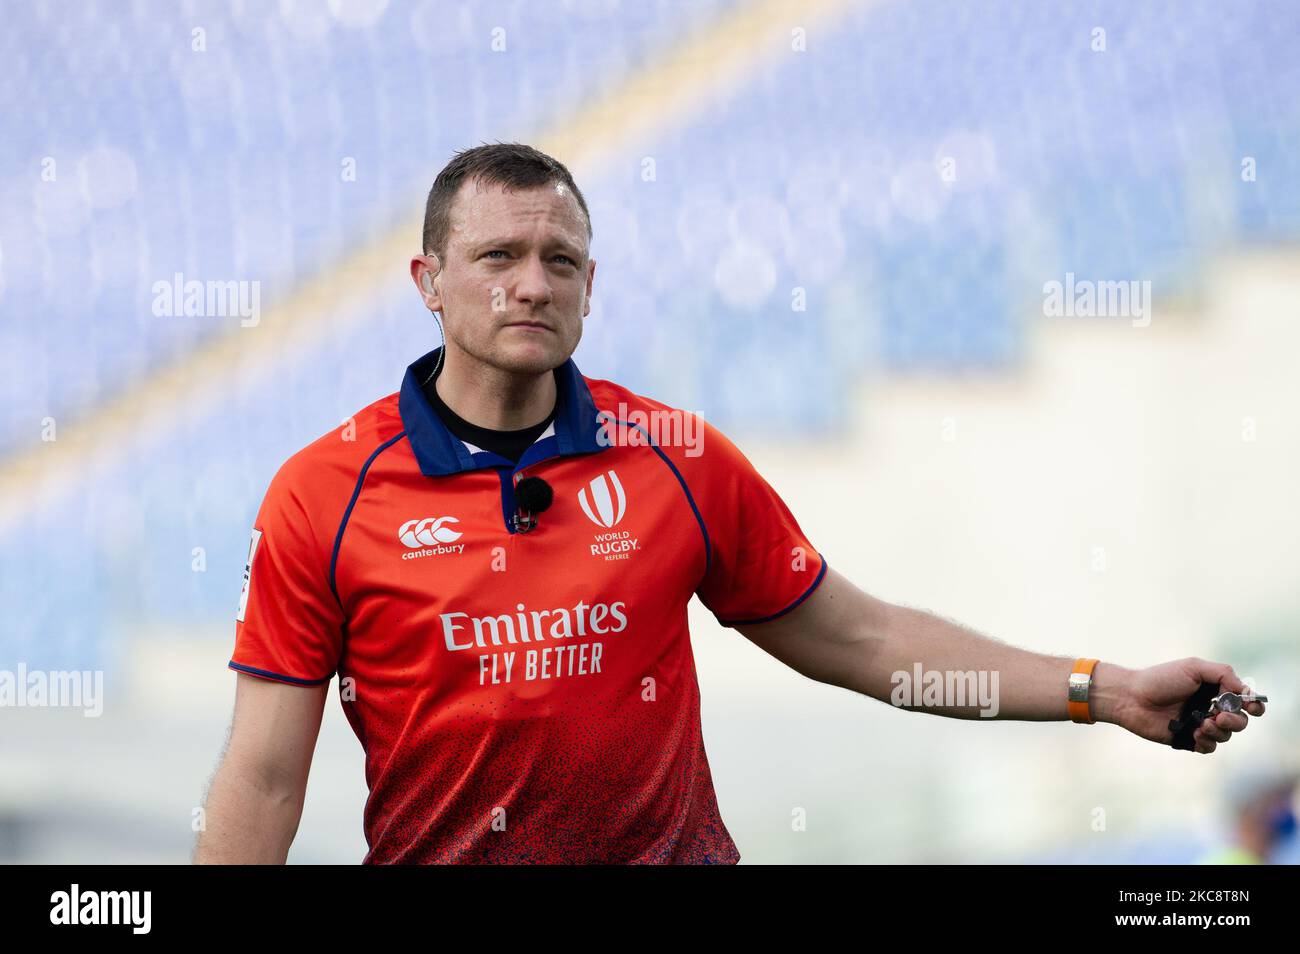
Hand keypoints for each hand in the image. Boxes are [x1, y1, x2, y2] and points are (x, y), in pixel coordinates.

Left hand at [1108, 657, 1264, 752]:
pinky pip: (1210, 747)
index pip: (1244, 700)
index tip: (1251, 707)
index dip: (1254, 705)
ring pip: (1226, 735)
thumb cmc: (1160, 679)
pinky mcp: (1189, 739)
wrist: (1131, 697)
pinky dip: (1207, 742)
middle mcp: (1210, 707)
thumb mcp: (1193, 667)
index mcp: (1214, 689)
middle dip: (1236, 720)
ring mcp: (1200, 724)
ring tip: (1202, 723)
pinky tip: (1194, 733)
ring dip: (1219, 730)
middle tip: (1219, 716)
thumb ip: (1222, 674)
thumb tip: (1244, 690)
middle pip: (1241, 721)